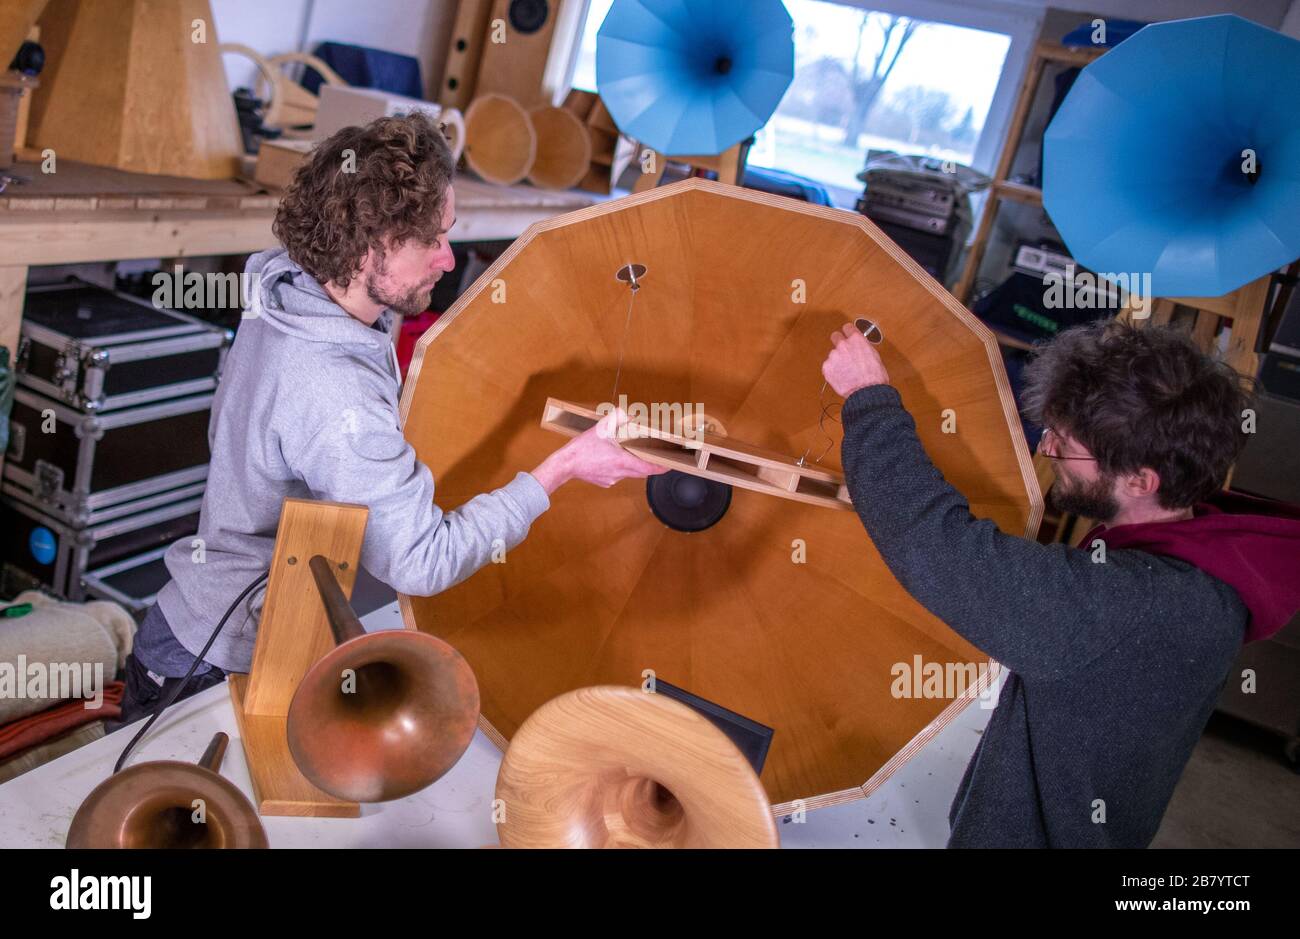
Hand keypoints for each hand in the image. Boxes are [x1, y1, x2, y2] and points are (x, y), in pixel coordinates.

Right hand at [531, 408, 667, 494]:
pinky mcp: (605, 482)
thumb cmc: (582, 448)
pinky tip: (610, 459)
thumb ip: (616, 419)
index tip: (670, 464)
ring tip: (628, 453)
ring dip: (632, 464)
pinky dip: (619, 467)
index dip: (661, 467)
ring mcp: (612, 479)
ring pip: (629, 473)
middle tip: (655, 456)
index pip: (649, 468)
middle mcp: (620, 473)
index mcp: (622, 461)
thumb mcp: (600, 429)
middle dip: (649, 464)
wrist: (565, 464)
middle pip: (642, 472)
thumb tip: (628, 413)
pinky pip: (618, 475)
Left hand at [822, 322, 889, 397]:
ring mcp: (833, 356)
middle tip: (844, 351)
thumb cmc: (874, 377)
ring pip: (833, 355)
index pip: (847, 327)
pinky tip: (841, 377)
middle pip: (835, 336)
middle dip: (839, 342)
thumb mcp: (874, 356)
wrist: (866, 392)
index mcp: (857, 340)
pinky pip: (828, 367)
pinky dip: (833, 371)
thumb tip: (860, 347)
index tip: (848, 334)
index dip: (848, 332)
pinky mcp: (826, 368)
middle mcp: (843, 345)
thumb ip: (863, 347)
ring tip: (846, 371)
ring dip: (837, 361)